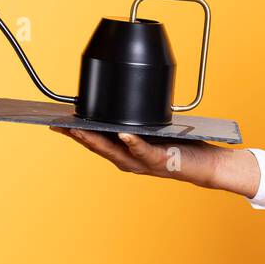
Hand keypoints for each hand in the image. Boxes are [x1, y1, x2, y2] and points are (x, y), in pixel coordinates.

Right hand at [48, 127, 260, 197]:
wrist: (207, 165)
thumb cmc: (181, 147)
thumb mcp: (154, 131)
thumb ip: (139, 122)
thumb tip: (127, 98)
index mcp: (128, 153)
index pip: (97, 142)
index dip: (76, 134)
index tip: (57, 123)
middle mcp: (132, 161)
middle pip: (100, 148)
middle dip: (78, 137)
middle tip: (59, 126)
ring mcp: (146, 163)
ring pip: (116, 152)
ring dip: (98, 141)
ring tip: (80, 130)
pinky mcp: (162, 161)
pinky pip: (145, 151)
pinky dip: (133, 143)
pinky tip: (123, 135)